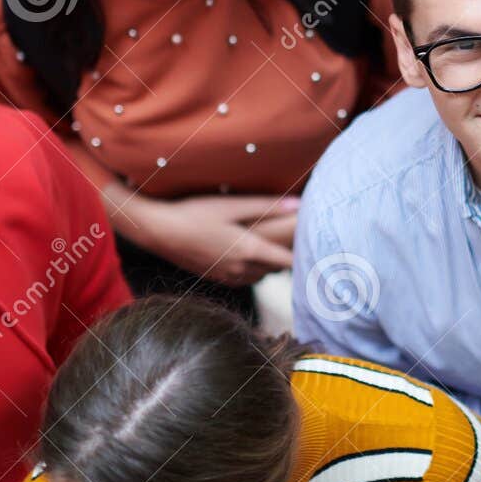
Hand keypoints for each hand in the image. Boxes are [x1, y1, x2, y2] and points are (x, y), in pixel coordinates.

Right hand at [114, 192, 298, 285]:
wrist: (159, 232)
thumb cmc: (195, 213)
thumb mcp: (232, 205)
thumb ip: (267, 206)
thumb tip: (298, 203)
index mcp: (250, 250)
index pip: (287, 261)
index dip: (306, 261)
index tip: (322, 259)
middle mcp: (242, 268)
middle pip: (276, 269)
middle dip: (288, 259)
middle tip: (301, 246)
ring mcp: (228, 276)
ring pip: (261, 275)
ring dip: (271, 265)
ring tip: (279, 249)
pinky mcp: (216, 278)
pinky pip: (245, 278)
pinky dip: (254, 269)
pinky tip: (250, 256)